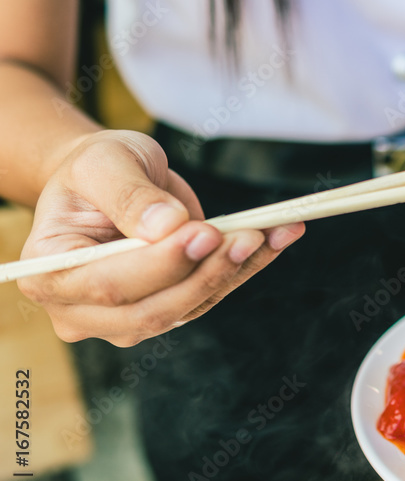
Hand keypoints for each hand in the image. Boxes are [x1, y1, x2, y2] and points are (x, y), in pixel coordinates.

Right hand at [17, 129, 304, 346]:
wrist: (112, 180)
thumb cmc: (96, 169)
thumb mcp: (104, 163)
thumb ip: (129, 195)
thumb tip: (167, 227)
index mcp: (50, 273)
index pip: (109, 284)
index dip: (161, 264)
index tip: (204, 233)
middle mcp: (83, 310)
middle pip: (153, 308)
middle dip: (207, 272)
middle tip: (250, 236)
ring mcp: (128, 318)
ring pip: (190, 306)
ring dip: (237, 270)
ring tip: (276, 231)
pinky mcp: (169, 309)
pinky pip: (212, 294)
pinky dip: (248, 267)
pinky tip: (279, 237)